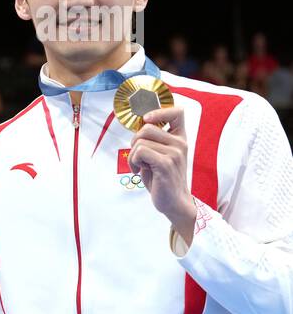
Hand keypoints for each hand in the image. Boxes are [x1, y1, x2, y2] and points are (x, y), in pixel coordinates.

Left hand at [129, 107, 194, 235]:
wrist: (173, 202)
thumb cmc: (161, 178)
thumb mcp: (157, 155)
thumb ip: (151, 140)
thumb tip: (137, 126)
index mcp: (180, 138)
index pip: (177, 112)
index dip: (159, 111)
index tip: (147, 120)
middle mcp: (180, 143)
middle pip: (146, 128)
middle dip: (134, 142)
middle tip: (138, 158)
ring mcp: (175, 153)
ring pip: (140, 142)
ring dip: (132, 156)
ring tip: (140, 167)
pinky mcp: (166, 163)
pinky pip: (140, 152)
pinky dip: (133, 162)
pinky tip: (139, 171)